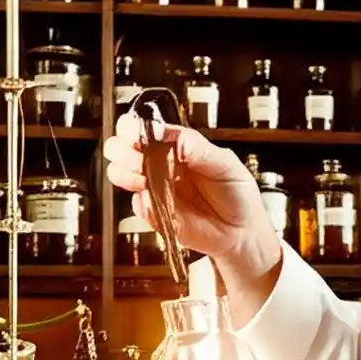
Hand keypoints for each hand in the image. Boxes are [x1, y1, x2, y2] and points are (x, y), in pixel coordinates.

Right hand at [102, 112, 279, 269]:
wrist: (241, 232)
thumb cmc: (237, 193)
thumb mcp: (226, 164)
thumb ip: (199, 149)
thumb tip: (176, 139)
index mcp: (177, 145)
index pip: (144, 127)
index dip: (134, 128)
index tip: (139, 135)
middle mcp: (160, 163)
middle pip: (121, 147)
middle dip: (122, 150)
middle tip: (139, 159)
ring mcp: (154, 188)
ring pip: (119, 173)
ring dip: (124, 174)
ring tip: (144, 180)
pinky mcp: (154, 213)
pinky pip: (136, 205)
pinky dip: (142, 203)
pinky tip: (157, 203)